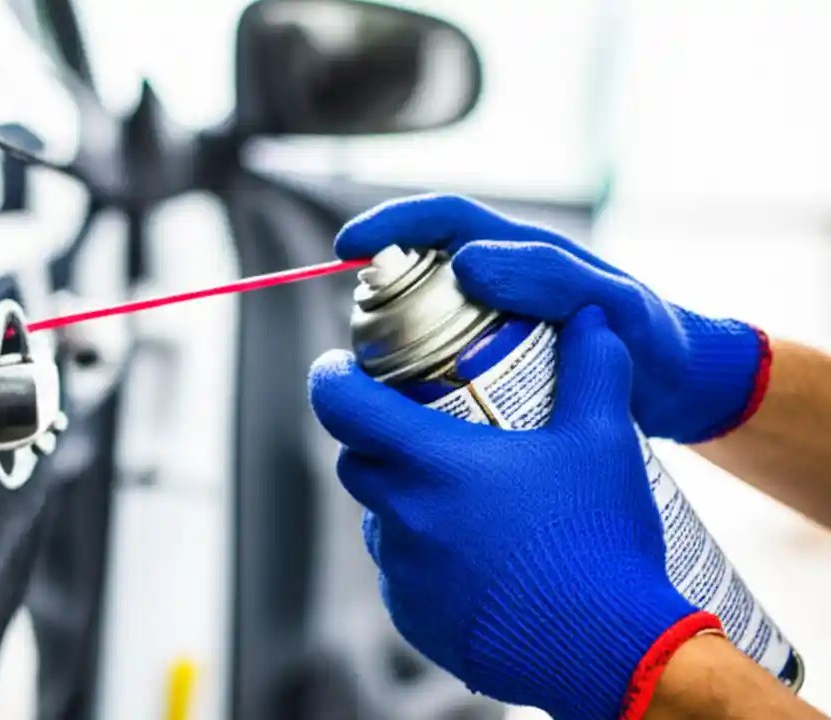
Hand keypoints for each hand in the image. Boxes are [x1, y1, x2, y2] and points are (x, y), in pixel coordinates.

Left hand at [309, 308, 716, 719]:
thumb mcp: (604, 440)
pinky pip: (399, 571)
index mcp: (433, 463)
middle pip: (356, 460)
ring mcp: (404, 572)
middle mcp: (404, 517)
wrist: (610, 650)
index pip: (341, 404)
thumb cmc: (600, 542)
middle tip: (421, 428)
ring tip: (461, 496)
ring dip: (402, 499)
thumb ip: (593, 368)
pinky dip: (421, 554)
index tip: (342, 367)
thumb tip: (589, 318)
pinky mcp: (413, 617)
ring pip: (378, 518)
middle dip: (376, 438)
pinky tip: (473, 554)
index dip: (332, 377)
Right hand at [335, 194, 766, 443]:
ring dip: (394, 350)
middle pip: (418, 277)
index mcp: (519, 254)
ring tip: (383, 387)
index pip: (439, 221)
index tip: (346, 249)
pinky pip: (440, 365)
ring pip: (422, 324)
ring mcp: (492, 325)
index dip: (388, 226)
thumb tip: (464, 262)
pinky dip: (418, 385)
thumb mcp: (607, 303)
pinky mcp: (491, 368)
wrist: (679, 394)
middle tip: (364, 342)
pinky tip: (412, 415)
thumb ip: (546, 275)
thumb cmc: (650, 340)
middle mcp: (498, 284)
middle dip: (381, 302)